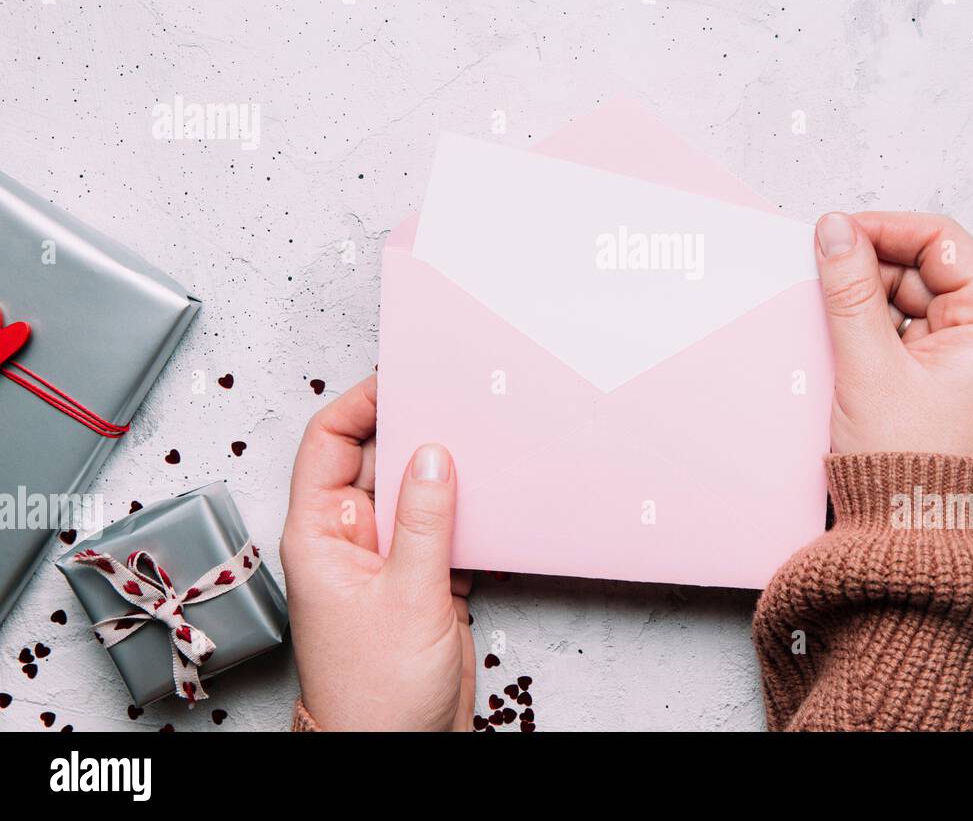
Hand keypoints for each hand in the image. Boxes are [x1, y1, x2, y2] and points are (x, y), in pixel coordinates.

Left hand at [280, 375, 473, 730]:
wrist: (401, 748)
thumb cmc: (374, 692)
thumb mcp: (406, 596)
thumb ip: (422, 522)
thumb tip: (432, 454)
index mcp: (322, 534)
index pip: (330, 445)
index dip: (360, 405)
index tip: (399, 379)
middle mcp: (352, 538)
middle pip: (378, 460)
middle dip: (413, 429)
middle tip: (454, 398)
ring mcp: (388, 558)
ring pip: (416, 491)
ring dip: (446, 469)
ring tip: (482, 436)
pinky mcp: (422, 580)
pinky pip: (443, 525)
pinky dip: (467, 509)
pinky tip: (495, 492)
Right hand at [814, 212, 972, 460]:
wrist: (916, 540)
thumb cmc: (913, 469)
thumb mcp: (869, 366)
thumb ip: (849, 290)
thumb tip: (834, 231)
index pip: (941, 242)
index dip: (884, 229)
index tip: (835, 232)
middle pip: (924, 270)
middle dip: (870, 271)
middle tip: (820, 278)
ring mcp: (971, 359)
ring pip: (910, 301)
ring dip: (866, 304)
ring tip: (831, 326)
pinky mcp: (946, 380)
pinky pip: (906, 334)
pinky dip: (872, 333)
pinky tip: (842, 345)